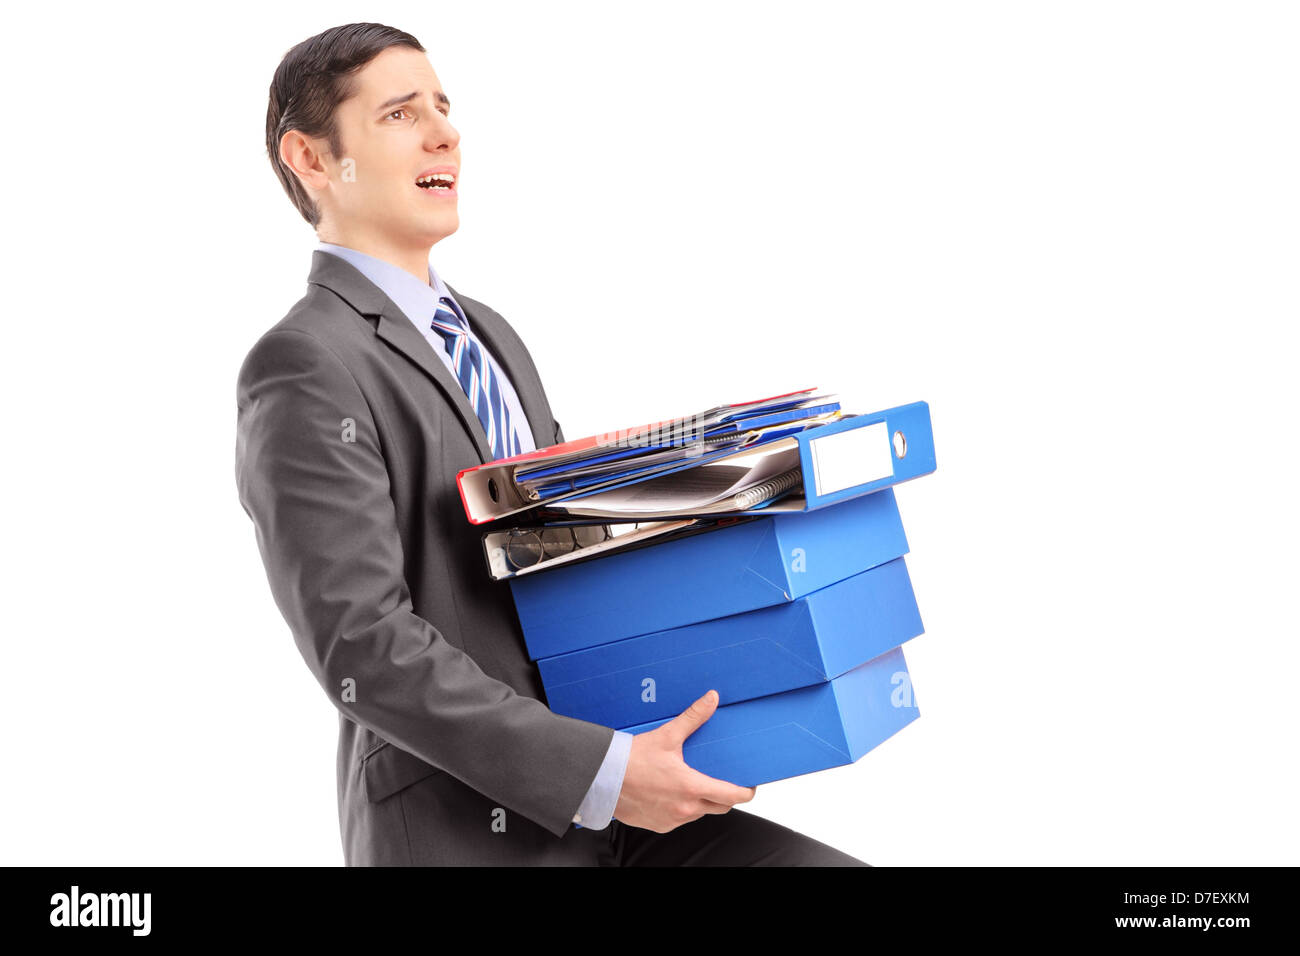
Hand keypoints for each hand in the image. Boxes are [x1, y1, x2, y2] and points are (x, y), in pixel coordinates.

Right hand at [612, 689, 756, 832]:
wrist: (602, 779)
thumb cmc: (633, 759)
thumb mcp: (666, 736)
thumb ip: (693, 718)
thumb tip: (711, 699)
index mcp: (691, 787)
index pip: (731, 796)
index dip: (745, 791)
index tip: (750, 786)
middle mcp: (685, 808)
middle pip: (720, 807)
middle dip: (725, 796)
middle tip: (723, 781)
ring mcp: (672, 820)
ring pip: (699, 813)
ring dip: (702, 801)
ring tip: (694, 782)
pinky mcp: (659, 825)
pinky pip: (680, 820)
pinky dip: (682, 808)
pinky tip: (673, 793)